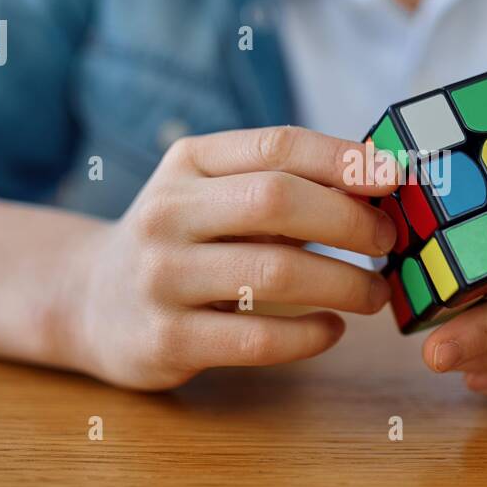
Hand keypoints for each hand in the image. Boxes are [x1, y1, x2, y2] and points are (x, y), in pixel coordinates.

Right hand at [59, 126, 398, 389]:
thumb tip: (382, 178)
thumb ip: (282, 181)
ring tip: (374, 293)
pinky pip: (258, 338)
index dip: (344, 160)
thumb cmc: (183, 240)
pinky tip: (333, 329)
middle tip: (388, 242)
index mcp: (187, 163)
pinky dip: (311, 335)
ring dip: (344, 284)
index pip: (276, 146)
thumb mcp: (213, 192)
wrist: (89, 301)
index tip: (397, 178)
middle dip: (349, 221)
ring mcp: (162, 277)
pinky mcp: (166, 340)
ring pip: (274, 273)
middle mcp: (167, 213)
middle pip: (277, 201)